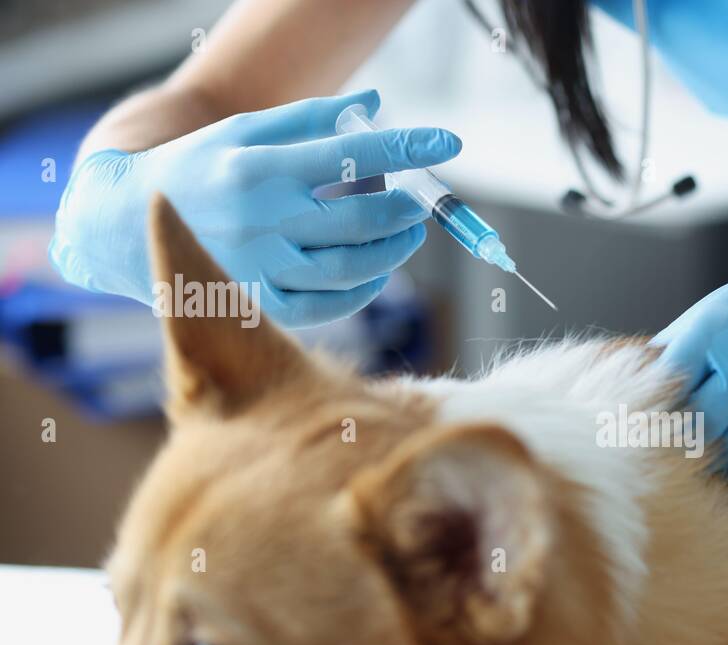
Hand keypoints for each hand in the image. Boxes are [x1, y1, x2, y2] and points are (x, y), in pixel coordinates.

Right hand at [50, 90, 461, 326]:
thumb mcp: (247, 132)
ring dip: (393, 249)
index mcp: (260, 170)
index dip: (407, 148)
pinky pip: (332, 305)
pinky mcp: (262, 307)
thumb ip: (313, 120)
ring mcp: (262, 271)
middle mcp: (261, 223)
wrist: (129, 229)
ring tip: (404, 232)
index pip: (351, 155)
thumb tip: (376, 105)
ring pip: (352, 269)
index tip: (448, 142)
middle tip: (418, 202)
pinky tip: (377, 267)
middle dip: (406, 210)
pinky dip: (366, 286)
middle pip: (362, 221)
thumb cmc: (200, 169)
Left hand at [652, 237, 727, 478]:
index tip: (642, 428)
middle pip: (707, 417)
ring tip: (693, 464)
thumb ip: (667, 357)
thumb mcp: (702, 319)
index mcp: (720, 322)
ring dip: (712, 459)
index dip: (655, 409)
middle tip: (664, 457)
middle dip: (682, 440)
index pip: (674, 378)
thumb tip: (621, 402)